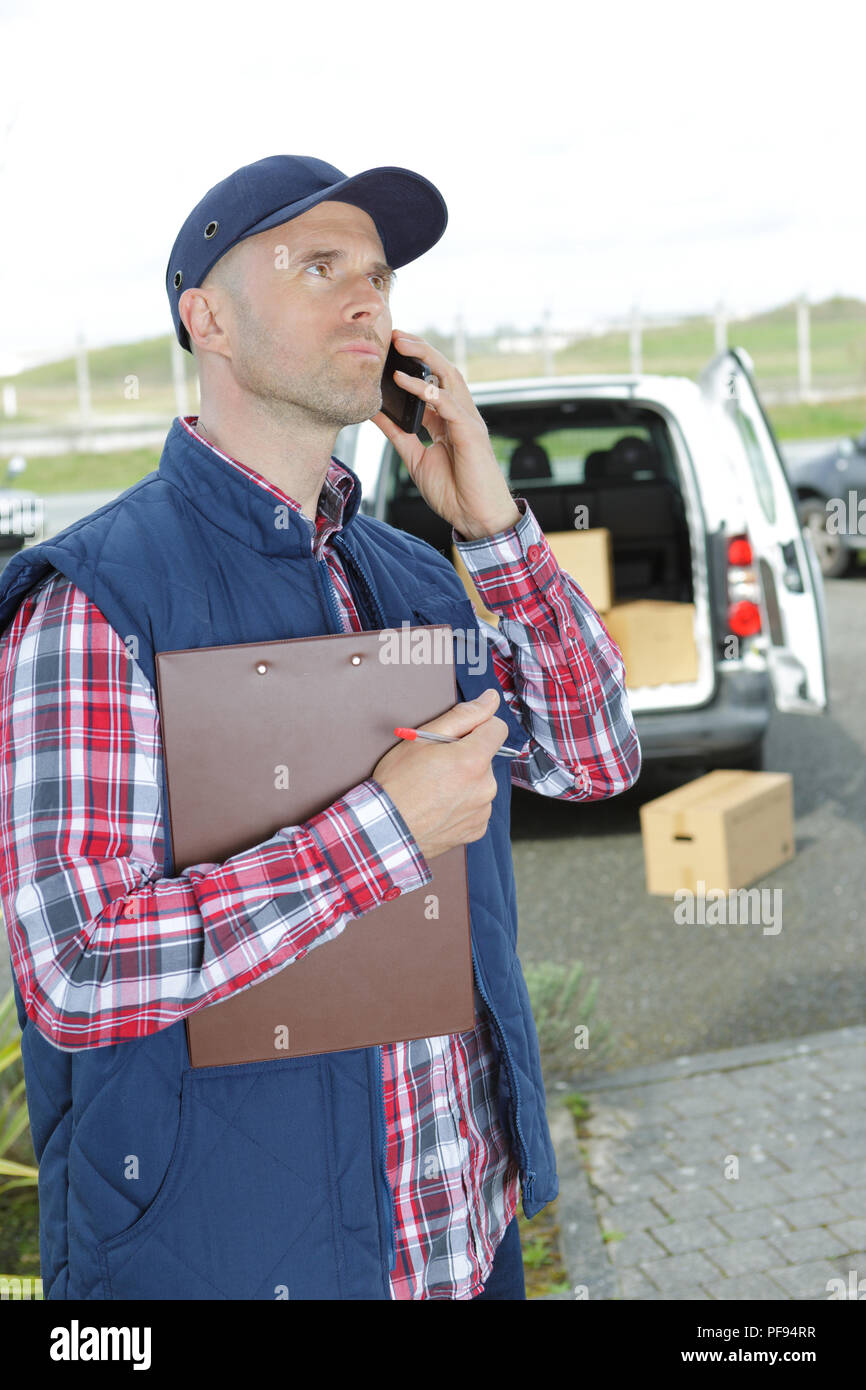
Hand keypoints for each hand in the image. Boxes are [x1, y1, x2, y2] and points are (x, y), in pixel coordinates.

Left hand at [370, 330, 520, 540]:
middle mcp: (459, 414)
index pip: (430, 382)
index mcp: (447, 420)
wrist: (476, 517)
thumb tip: (375, 412)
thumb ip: (397, 433)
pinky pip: (451, 406)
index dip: (412, 364)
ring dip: (426, 359)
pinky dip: (432, 393)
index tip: (389, 349)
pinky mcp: (472, 434)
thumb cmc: (454, 490)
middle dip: (420, 350)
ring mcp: (468, 422)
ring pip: (449, 379)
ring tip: (402, 345)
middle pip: (441, 371)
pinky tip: (413, 384)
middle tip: (395, 335)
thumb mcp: (415, 458)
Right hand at [370, 687, 508, 860]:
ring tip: (434, 789)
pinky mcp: (477, 829)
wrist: (384, 831)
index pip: (497, 729)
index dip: (477, 727)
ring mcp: (482, 810)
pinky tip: (439, 806)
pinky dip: (462, 805)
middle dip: (467, 757)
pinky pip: (476, 807)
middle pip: (486, 758)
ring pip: (481, 783)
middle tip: (436, 766)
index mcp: (473, 760)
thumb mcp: (421, 739)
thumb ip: (462, 716)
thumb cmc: (396, 785)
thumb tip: (490, 699)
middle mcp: (485, 786)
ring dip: (465, 782)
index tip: (458, 736)